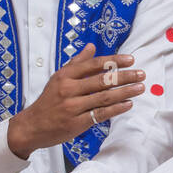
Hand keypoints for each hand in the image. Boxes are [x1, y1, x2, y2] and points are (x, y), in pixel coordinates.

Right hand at [6, 43, 144, 158]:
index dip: (113, 61)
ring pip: (104, 97)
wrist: (31, 126)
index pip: (93, 64)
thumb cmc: (49, 100)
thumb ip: (76, 63)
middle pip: (102, 80)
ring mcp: (73, 106)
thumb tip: (91, 46)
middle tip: (141, 74)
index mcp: (65, 76)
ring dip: (125, 92)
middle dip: (124, 76)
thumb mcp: (58, 78)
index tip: (130, 59)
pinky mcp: (77, 122)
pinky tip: (128, 104)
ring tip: (140, 88)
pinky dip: (117, 108)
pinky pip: (101, 114)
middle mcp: (69, 89)